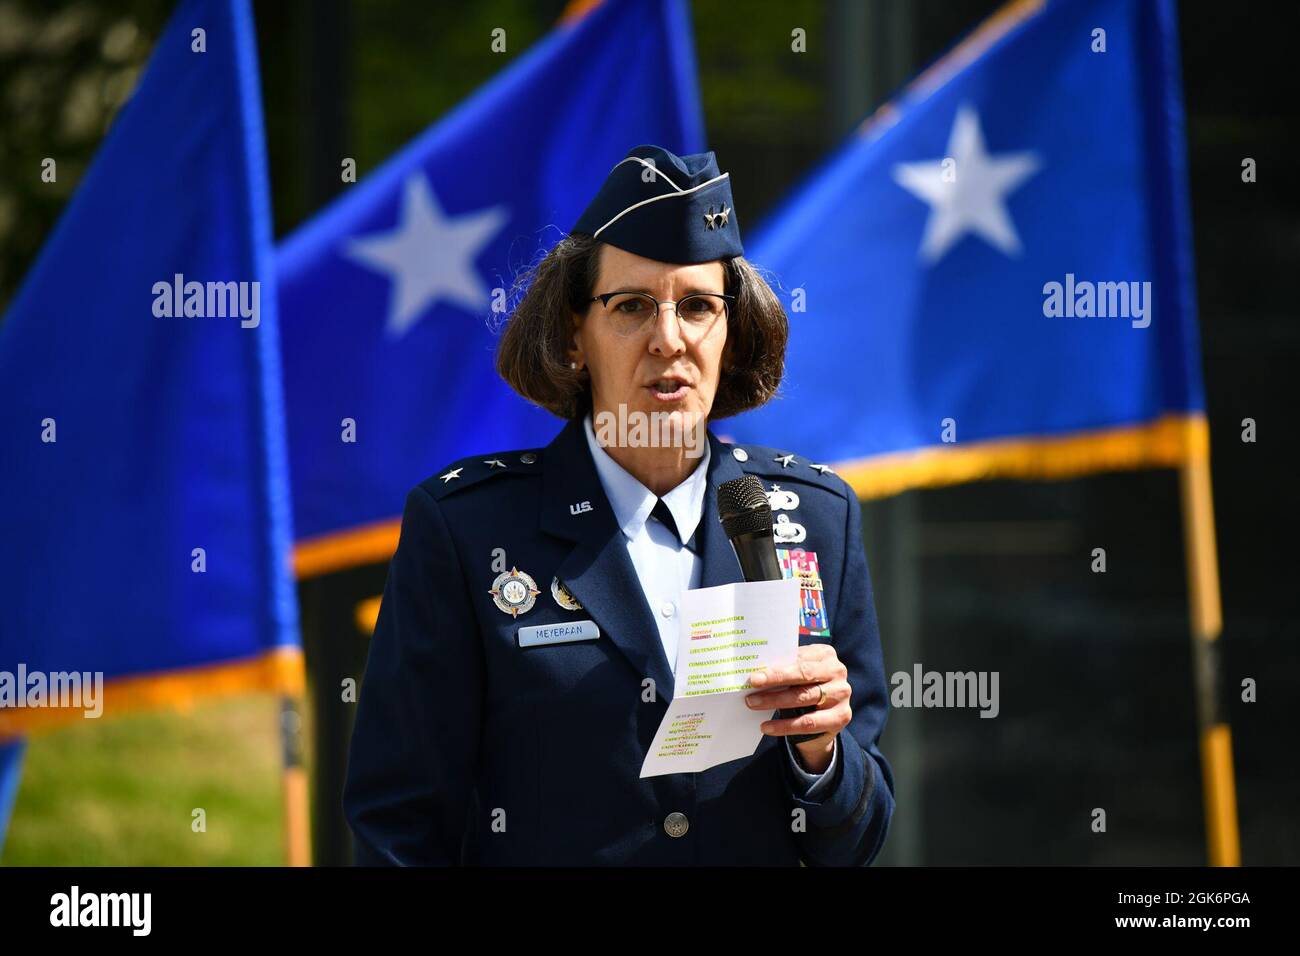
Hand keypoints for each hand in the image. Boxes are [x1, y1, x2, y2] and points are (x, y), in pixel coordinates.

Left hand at [745, 644, 851, 773]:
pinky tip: (767, 726)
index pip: (799, 659)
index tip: (754, 676)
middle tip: (752, 686)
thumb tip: (756, 672)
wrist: (823, 716)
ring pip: (804, 698)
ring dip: (775, 701)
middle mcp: (837, 671)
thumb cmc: (804, 686)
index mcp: (825, 654)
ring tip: (754, 704)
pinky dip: (785, 726)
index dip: (776, 668)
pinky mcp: (841, 716)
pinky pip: (809, 722)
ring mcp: (841, 694)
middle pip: (803, 675)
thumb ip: (784, 668)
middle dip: (776, 680)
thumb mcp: (797, 673)